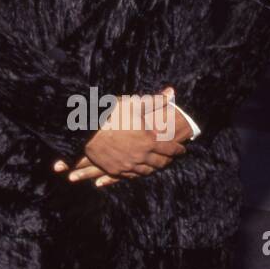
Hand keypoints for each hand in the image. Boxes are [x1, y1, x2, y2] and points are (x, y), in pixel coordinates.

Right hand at [50, 88, 188, 183]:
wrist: (86, 130)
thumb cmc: (111, 114)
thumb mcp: (134, 103)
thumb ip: (155, 100)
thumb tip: (171, 92)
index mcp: (149, 140)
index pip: (170, 148)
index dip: (178, 149)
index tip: (183, 149)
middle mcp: (141, 156)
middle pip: (161, 162)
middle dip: (168, 160)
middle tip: (171, 158)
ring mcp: (128, 165)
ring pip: (147, 171)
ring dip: (155, 167)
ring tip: (158, 165)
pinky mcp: (116, 170)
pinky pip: (131, 176)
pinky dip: (138, 173)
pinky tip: (140, 170)